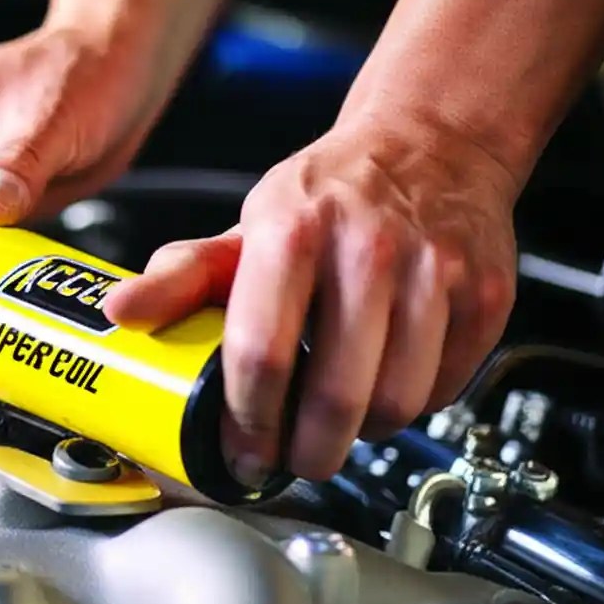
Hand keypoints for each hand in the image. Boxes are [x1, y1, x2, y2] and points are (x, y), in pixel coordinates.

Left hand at [105, 117, 519, 483]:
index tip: (243, 452)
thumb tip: (119, 313)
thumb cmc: (329, 195)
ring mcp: (434, 270)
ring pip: (397, 403)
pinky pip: (445, 388)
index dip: (247, 421)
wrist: (430, 142)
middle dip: (308, 452)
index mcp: (293, 232)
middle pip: (335, 395)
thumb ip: (182, 277)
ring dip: (362, 434)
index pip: (260, 353)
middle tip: (294, 461)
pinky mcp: (484, 292)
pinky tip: (388, 381)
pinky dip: (413, 404)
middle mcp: (366, 248)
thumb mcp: (247, 228)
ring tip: (340, 419)